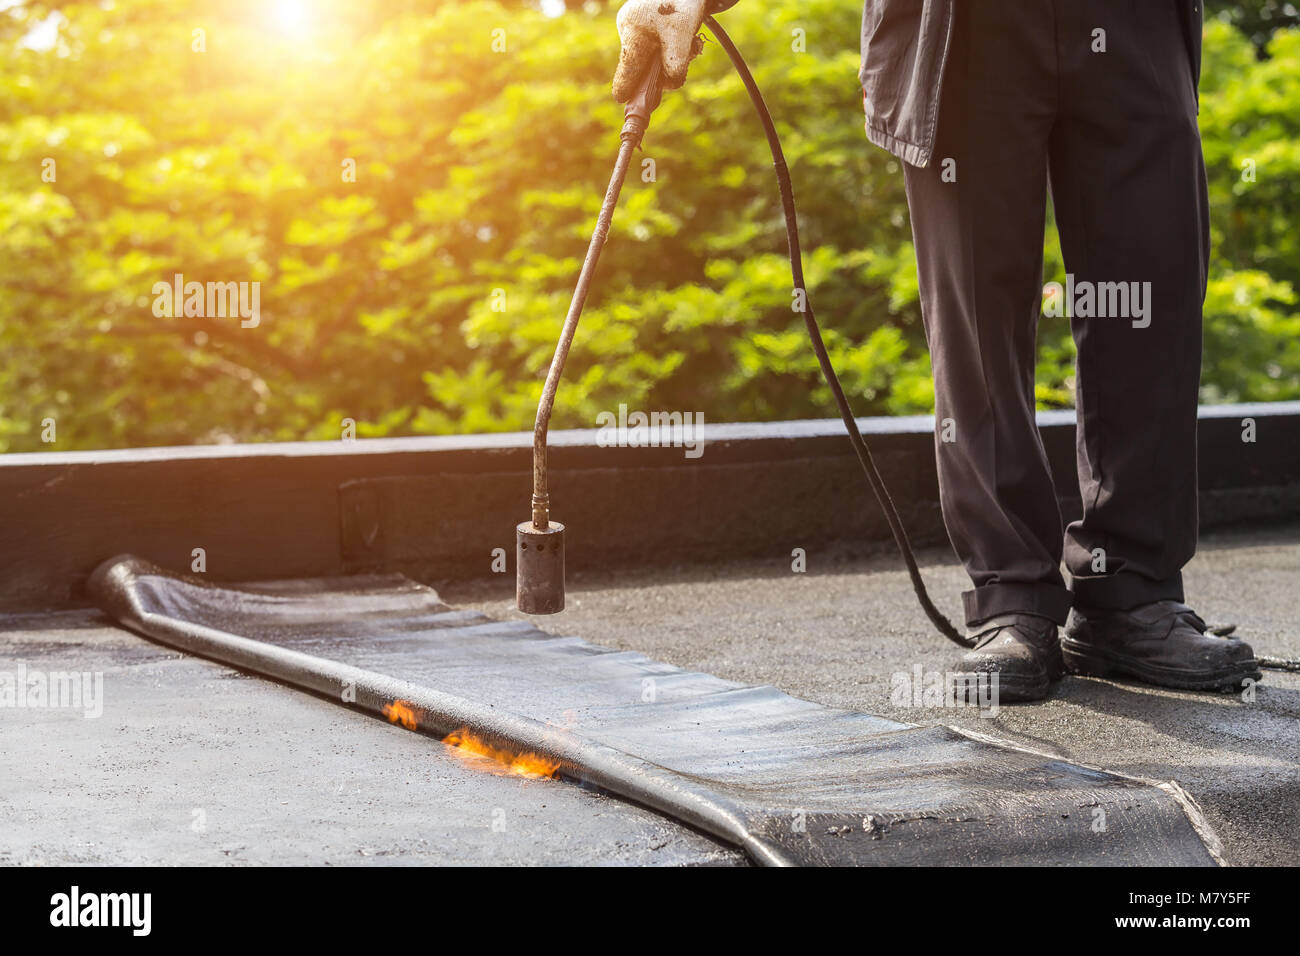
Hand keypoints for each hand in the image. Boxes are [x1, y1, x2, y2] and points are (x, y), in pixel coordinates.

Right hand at [611, 0, 739, 101]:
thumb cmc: (682, 2)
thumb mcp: (683, 35)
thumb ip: (675, 64)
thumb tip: (668, 85)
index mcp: (633, 32)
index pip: (628, 68)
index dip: (627, 87)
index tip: (621, 100)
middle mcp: (628, 27)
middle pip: (642, 63)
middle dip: (662, 67)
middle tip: (684, 55)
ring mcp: (634, 22)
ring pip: (651, 52)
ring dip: (671, 54)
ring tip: (688, 36)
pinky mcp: (643, 19)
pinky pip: (656, 41)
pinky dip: (670, 42)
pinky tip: (682, 30)